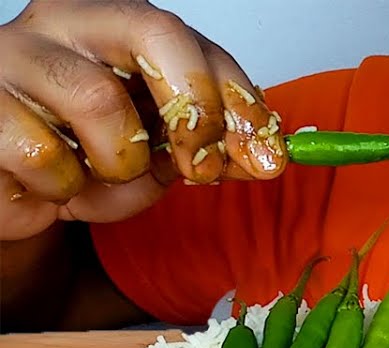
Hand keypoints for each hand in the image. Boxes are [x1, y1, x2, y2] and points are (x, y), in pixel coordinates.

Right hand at [0, 0, 288, 240]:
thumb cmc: (86, 155)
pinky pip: (46, 154)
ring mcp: (13, 58)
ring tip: (100, 175)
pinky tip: (53, 185)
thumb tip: (266, 158)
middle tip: (204, 169)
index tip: (267, 156)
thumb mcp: (161, 154)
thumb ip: (213, 150)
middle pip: (153, 31)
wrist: (13, 188)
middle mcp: (64, 23)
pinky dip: (67, 188)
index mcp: (115, 21)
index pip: (192, 40)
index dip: (237, 98)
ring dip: (120, 163)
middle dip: (195, 107)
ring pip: (99, 101)